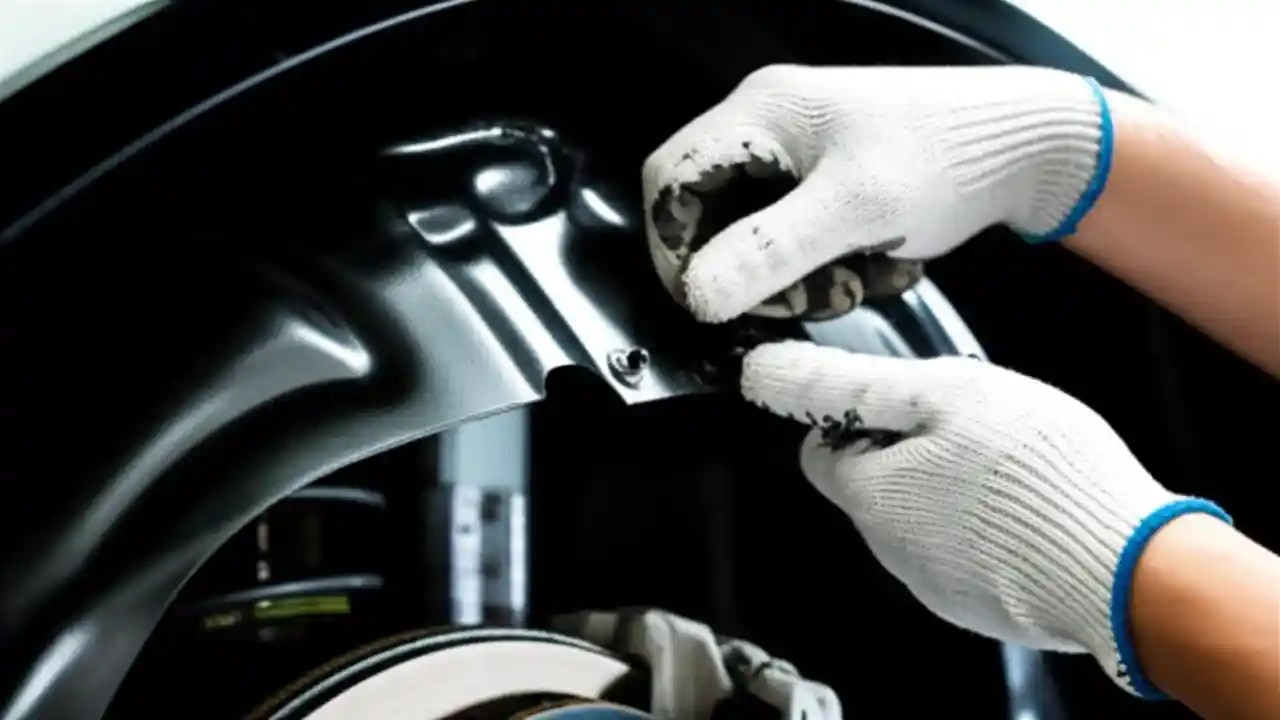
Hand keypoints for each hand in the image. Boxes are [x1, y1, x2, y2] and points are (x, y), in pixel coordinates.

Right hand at [642, 64, 1107, 321]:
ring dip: (792, 275)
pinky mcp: (827, 181)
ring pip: (752, 233)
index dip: (675, 247)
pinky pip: (793, 236)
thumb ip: (771, 251)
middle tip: (799, 299)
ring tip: (852, 281)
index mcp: (762, 111)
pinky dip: (822, 265)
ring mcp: (799, 152)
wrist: (1027, 147)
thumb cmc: (946, 160)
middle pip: (708, 211)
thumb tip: (697, 295)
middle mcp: (769, 123)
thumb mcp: (856, 210)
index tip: (708, 302)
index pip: (670, 180)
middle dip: (746, 267)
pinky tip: (870, 267)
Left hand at [740, 340, 1221, 694]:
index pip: (822, 453)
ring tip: (1008, 467)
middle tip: (971, 427)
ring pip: (920, 519)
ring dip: (947, 488)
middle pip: (874, 485)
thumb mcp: (943, 395)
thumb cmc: (1034, 469)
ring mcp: (933, 584)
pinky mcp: (978, 606)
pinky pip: (961, 553)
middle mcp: (887, 549)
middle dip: (910, 451)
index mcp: (868, 495)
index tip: (902, 402)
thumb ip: (855, 385)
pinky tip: (1025, 508)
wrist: (1121, 567)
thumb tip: (772, 372)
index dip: (854, 418)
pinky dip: (981, 528)